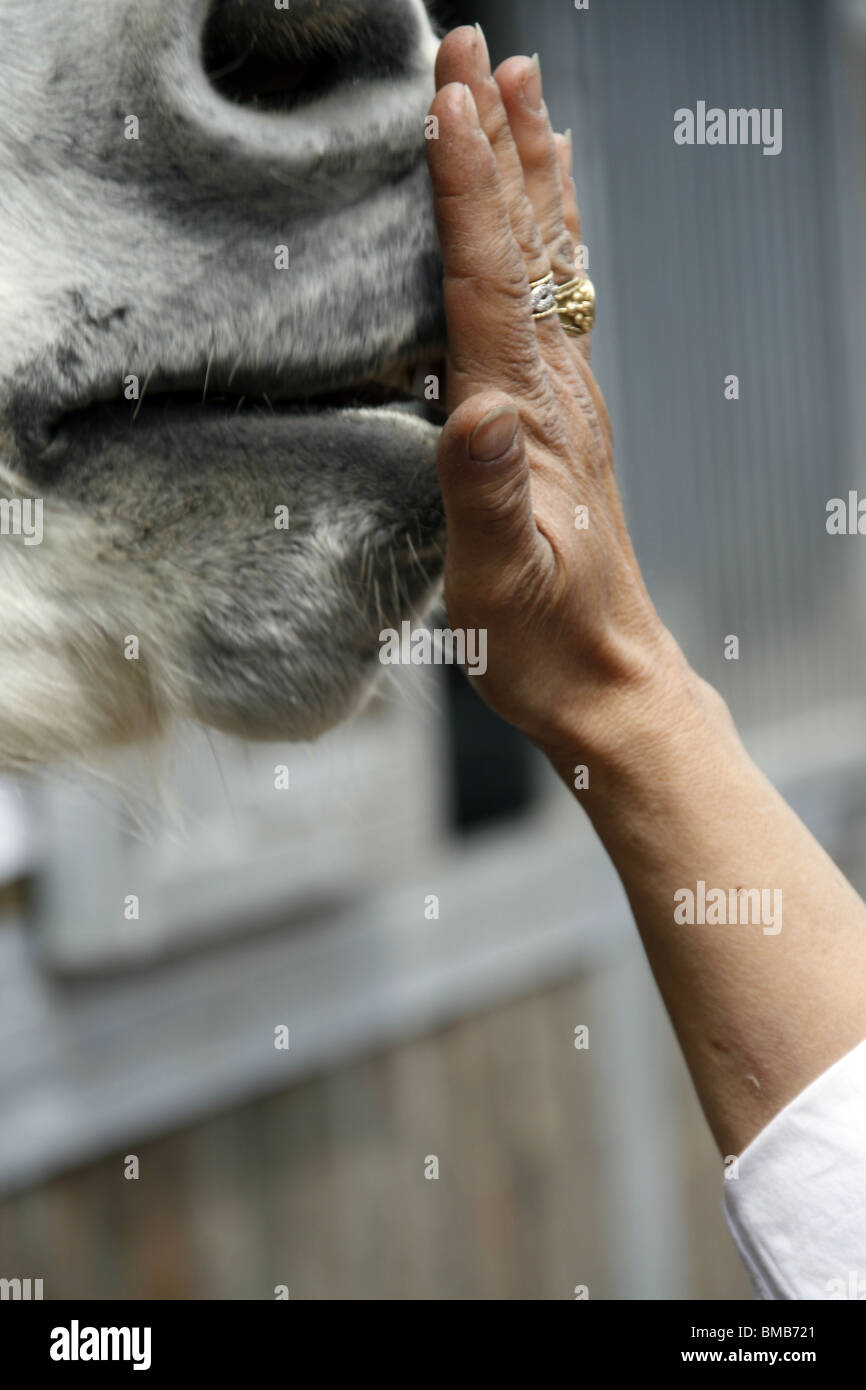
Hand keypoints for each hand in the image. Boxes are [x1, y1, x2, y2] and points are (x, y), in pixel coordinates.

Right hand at [425, 29, 686, 762]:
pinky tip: (544, 228)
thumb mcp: (501, 584)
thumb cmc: (546, 644)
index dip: (468, 190)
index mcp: (528, 420)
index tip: (447, 97)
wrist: (609, 684)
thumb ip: (487, 496)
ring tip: (522, 96)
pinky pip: (556, 309)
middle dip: (501, 145)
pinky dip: (547, 245)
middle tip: (480, 51)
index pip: (492, 283)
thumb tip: (477, 409)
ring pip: (549, 267)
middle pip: (527, 249)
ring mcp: (565, 406)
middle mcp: (554, 395)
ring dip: (531, 177)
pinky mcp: (563, 427)